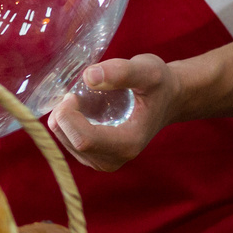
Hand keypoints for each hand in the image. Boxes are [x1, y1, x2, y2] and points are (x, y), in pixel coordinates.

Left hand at [45, 54, 177, 172]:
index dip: (69, 115)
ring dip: (64, 117)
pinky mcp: (92, 157)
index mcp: (128, 144)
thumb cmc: (158, 85)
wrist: (168, 100)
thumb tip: (89, 77)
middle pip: (70, 140)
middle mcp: (114, 159)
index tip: (73, 94)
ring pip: (64, 140)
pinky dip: (66, 123)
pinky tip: (80, 110)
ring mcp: (101, 161)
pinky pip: (66, 140)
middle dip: (64, 114)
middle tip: (75, 93)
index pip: (84, 140)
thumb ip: (121, 71)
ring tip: (82, 101)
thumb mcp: (148, 71)